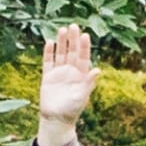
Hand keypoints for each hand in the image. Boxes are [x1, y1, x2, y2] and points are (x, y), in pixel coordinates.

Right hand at [36, 25, 96, 145]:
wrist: (56, 120)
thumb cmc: (72, 109)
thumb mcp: (82, 96)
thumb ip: (89, 82)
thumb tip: (98, 70)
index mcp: (81, 75)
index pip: (83, 57)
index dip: (84, 46)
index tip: (85, 35)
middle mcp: (71, 72)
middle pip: (72, 52)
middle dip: (73, 39)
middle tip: (73, 25)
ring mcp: (59, 73)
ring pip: (60, 54)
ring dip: (61, 43)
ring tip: (62, 30)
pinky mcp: (48, 77)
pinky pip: (48, 62)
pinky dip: (49, 53)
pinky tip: (49, 42)